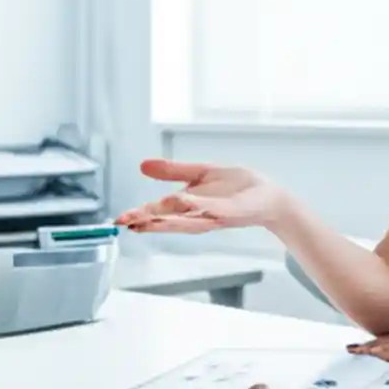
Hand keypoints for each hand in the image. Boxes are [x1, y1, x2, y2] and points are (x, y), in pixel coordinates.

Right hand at [115, 160, 294, 233]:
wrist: (268, 195)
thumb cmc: (236, 187)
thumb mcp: (200, 173)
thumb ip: (172, 171)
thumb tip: (142, 165)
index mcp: (188, 206)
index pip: (159, 212)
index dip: (140, 215)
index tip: (121, 219)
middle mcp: (198, 215)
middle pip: (169, 220)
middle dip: (148, 221)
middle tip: (127, 222)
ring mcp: (215, 215)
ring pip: (188, 219)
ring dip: (168, 220)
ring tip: (147, 218)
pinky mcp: (233, 211)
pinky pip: (214, 209)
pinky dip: (200, 207)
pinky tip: (186, 201)